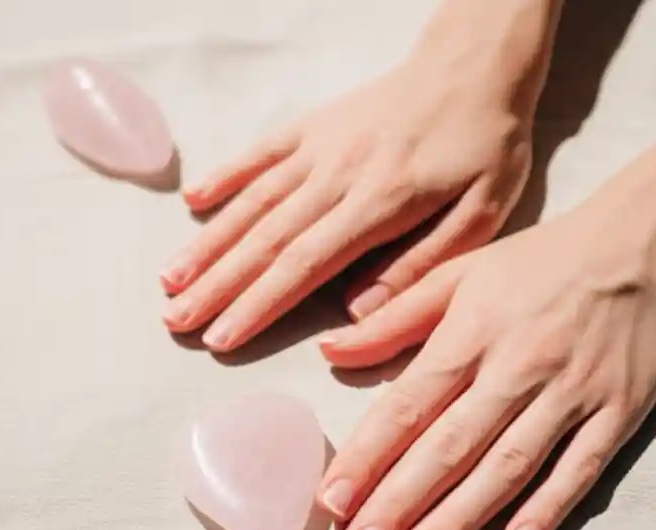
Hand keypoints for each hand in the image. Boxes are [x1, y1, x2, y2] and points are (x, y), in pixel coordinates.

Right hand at [161, 2, 557, 351]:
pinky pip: (260, 153)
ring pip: (252, 201)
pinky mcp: (312, 125)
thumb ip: (420, 263)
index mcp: (380, 202)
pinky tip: (193, 202)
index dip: (259, 304)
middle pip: (266, 239)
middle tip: (176, 322)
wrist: (475, 66)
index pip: (305, 263)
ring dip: (209, 243)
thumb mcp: (481, 213)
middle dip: (218, 286)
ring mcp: (318, 146)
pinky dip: (225, 176)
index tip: (223, 338)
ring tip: (170, 281)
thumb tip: (356, 311)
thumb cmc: (485, 146)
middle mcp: (336, 174)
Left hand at [315, 204, 655, 529]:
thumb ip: (394, 317)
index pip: (409, 404)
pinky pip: (582, 467)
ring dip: (461, 518)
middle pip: (451, 445)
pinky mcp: (619, 412)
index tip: (333, 501)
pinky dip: (550, 506)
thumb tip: (329, 349)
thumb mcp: (459, 273)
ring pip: (509, 465)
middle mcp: (517, 368)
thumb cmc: (539, 263)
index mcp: (472, 333)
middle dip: (401, 502)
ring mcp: (571, 394)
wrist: (644, 244)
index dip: (368, 455)